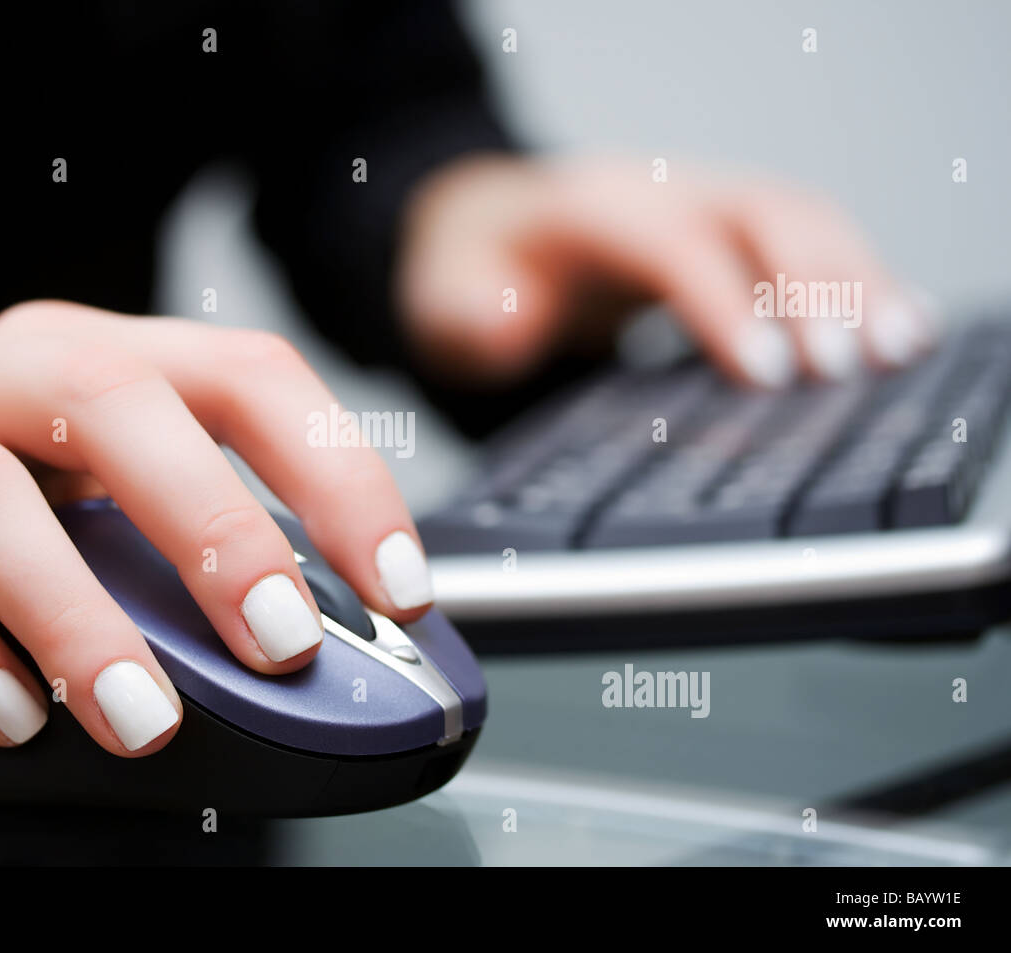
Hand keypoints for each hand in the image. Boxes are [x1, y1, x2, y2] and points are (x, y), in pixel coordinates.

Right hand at [0, 304, 432, 754]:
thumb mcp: (90, 539)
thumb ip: (176, 572)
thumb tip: (310, 654)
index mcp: (90, 364)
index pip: (240, 374)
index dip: (334, 469)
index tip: (398, 584)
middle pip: (117, 394)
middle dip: (216, 525)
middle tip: (282, 643)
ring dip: (79, 614)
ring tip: (143, 719)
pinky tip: (11, 714)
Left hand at [397, 154, 932, 386]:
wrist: (488, 226)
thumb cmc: (471, 271)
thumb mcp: (439, 299)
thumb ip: (463, 314)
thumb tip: (505, 321)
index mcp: (590, 208)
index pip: (674, 244)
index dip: (726, 305)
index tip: (769, 374)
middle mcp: (660, 190)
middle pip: (757, 215)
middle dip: (812, 287)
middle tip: (851, 369)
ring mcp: (703, 202)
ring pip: (800, 222)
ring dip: (857, 281)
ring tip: (902, 349)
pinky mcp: (731, 230)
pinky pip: (808, 240)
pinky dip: (858, 279)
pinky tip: (900, 324)